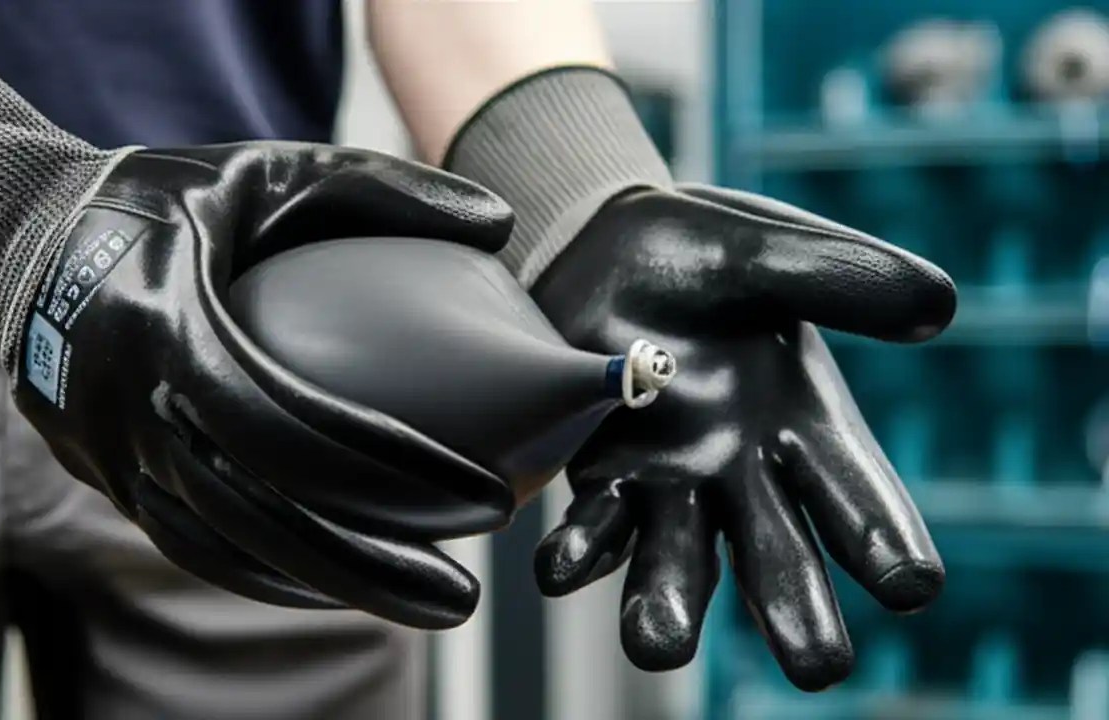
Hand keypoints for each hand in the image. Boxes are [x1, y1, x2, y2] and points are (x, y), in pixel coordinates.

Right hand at [15, 143, 516, 628]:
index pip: (298, 428)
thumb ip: (382, 187)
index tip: (482, 500)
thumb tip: (503, 222)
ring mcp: (110, 457)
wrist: (19, 237)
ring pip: (228, 550)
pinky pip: (194, 545)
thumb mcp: (267, 168)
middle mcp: (132, 411)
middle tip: (464, 596)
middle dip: (374, 567)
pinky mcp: (105, 478)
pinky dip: (268, 572)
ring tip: (418, 602)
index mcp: (169, 329)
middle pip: (265, 519)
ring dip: (329, 585)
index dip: (395, 473)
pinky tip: (334, 581)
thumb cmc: (159, 199)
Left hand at [530, 185, 955, 688]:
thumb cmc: (702, 253)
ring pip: (678, 563)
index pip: (861, 495)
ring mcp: (667, 483)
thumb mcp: (766, 249)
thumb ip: (837, 276)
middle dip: (796, 611)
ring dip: (668, 606)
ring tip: (657, 644)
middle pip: (780, 556)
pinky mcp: (598, 473)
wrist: (601, 243)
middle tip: (818, 666)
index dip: (886, 539)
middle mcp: (742, 473)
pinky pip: (593, 524)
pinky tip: (559, 568)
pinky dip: (579, 549)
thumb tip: (939, 306)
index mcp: (807, 424)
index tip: (908, 583)